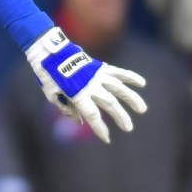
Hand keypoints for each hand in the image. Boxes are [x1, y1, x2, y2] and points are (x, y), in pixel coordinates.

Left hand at [25, 27, 146, 143]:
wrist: (51, 53)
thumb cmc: (49, 76)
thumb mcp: (52, 96)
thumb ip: (67, 109)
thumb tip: (80, 122)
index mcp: (78, 94)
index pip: (93, 115)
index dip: (100, 128)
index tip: (107, 138)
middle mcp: (91, 85)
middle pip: (110, 103)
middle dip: (121, 117)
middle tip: (128, 128)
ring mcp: (97, 75)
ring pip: (119, 88)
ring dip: (132, 99)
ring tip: (142, 109)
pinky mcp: (100, 67)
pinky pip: (118, 72)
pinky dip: (130, 77)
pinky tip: (142, 84)